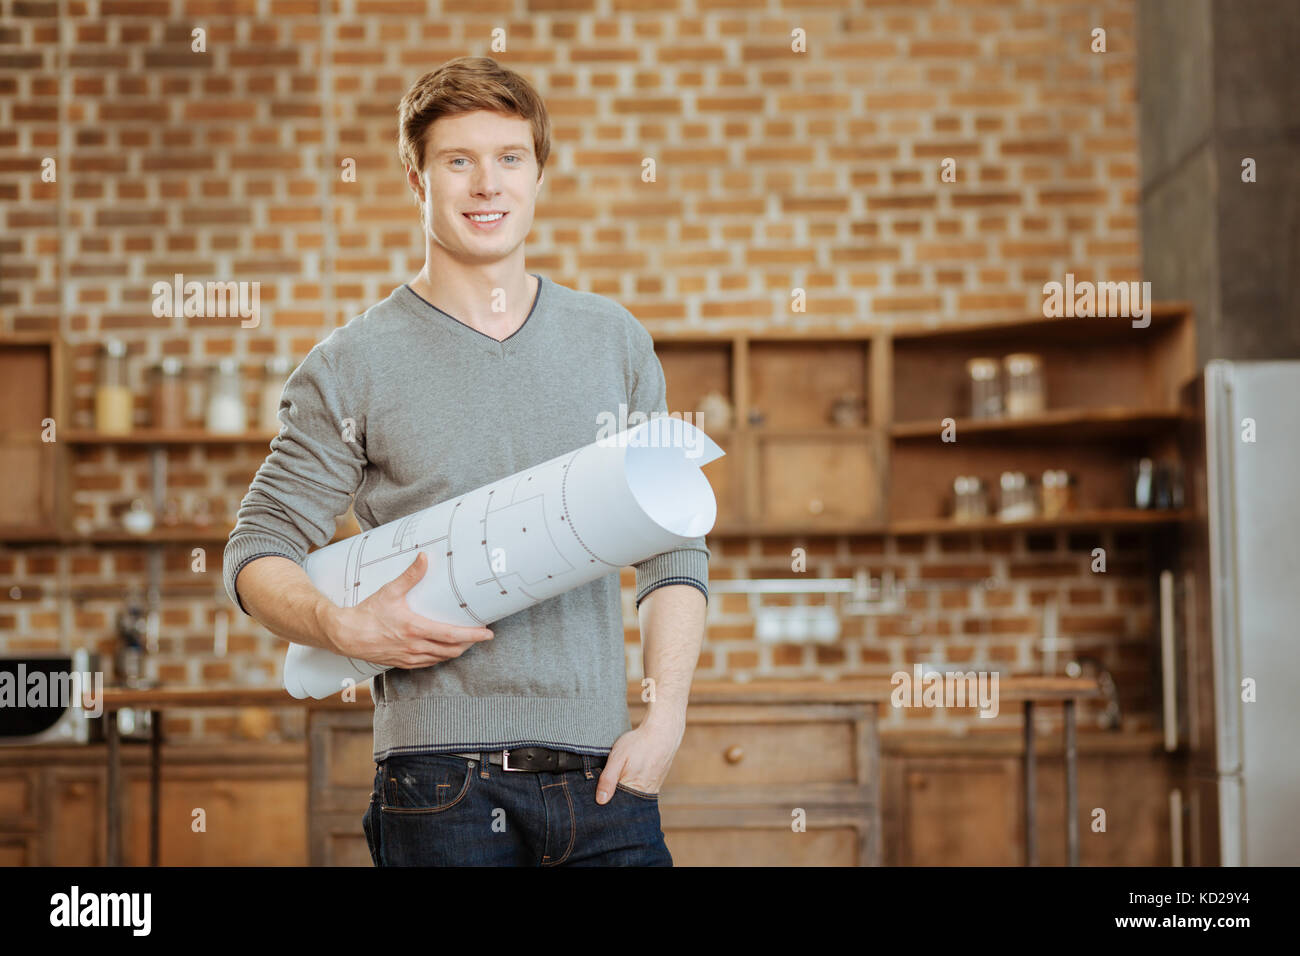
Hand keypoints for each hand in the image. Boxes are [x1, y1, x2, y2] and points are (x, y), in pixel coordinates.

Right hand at [327, 551, 492, 667]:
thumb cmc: (367, 614)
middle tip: (479, 636)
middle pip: (452, 650)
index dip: (473, 636)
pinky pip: (428, 663)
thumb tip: (424, 558)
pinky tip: (442, 650)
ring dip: (455, 651)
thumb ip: (410, 576)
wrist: (345, 636)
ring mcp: (409, 657)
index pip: (452, 636)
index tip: (487, 634)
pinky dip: (439, 657)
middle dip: (469, 644)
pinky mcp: (402, 663)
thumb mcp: (390, 591)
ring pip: (441, 658)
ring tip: (464, 641)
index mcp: (416, 630)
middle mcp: (415, 647)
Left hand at [594, 716, 684, 804]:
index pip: (615, 805)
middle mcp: (643, 794)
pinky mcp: (656, 786)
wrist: (662, 733)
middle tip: (609, 782)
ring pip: (633, 799)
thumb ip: (608, 780)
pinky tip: (629, 777)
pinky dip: (633, 789)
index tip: (597, 794)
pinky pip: (641, 793)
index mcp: (632, 789)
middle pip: (624, 804)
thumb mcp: (617, 757)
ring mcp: (651, 791)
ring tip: (621, 775)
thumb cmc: (638, 743)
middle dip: (614, 798)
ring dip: (624, 793)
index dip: (604, 801)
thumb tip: (600, 801)